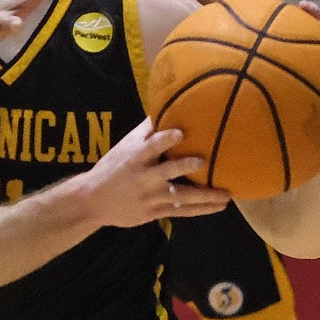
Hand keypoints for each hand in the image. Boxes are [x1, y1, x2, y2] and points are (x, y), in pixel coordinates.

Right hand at [75, 121, 228, 228]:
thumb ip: (146, 131)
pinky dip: (201, 209)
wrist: (92, 200)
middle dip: (184, 167)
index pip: (150, 146)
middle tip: (204, 162)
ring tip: (227, 195)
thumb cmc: (112, 168)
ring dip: (205, 196)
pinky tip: (219, 207)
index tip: (181, 133)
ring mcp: (151, 197)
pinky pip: (181, 211)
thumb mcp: (124, 146)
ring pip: (180, 196)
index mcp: (135, 158)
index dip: (165, 139)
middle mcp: (144, 177)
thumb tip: (167, 107)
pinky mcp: (155, 212)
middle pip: (166, 172)